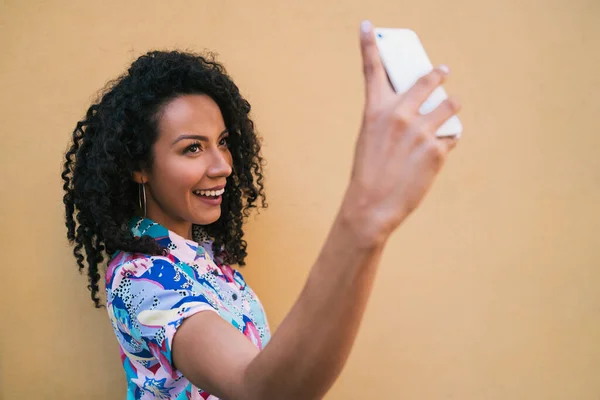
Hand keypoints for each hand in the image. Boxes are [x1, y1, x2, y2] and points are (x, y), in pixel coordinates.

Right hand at [345, 21, 461, 239]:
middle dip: (438, 74)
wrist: (372, 205)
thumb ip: (389, 118)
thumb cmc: (369, 172)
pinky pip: (451, 136)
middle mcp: (399, 114)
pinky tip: (435, 155)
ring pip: (450, 105)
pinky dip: (447, 142)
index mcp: (375, 110)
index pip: (371, 70)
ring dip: (451, 107)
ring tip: (449, 113)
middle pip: (427, 79)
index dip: (369, 45)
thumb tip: (417, 107)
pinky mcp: (437, 149)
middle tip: (442, 71)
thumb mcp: (370, 138)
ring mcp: (421, 131)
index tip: (368, 26)